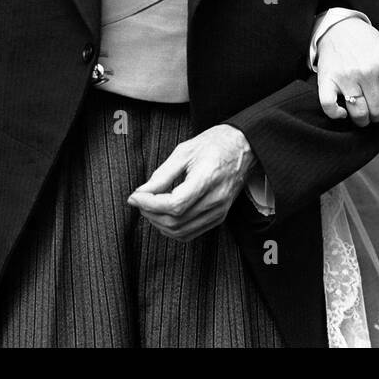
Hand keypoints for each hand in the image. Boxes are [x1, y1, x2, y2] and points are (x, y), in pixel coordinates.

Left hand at [127, 124, 254, 240]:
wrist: (242, 147)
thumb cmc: (215, 144)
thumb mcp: (184, 151)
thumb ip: (162, 175)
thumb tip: (141, 192)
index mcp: (208, 178)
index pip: (174, 205)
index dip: (149, 204)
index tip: (135, 196)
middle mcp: (216, 199)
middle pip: (175, 221)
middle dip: (150, 213)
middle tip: (140, 199)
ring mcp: (219, 211)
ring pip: (181, 231)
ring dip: (159, 223)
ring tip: (150, 207)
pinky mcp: (219, 217)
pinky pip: (190, 233)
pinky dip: (172, 229)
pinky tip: (165, 215)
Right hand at [316, 17, 378, 130]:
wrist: (340, 28)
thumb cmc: (368, 44)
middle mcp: (367, 71)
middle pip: (378, 111)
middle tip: (377, 114)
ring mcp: (346, 76)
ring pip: (359, 113)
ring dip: (362, 120)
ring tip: (363, 114)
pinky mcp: (327, 79)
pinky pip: (330, 107)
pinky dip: (337, 114)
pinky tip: (343, 112)